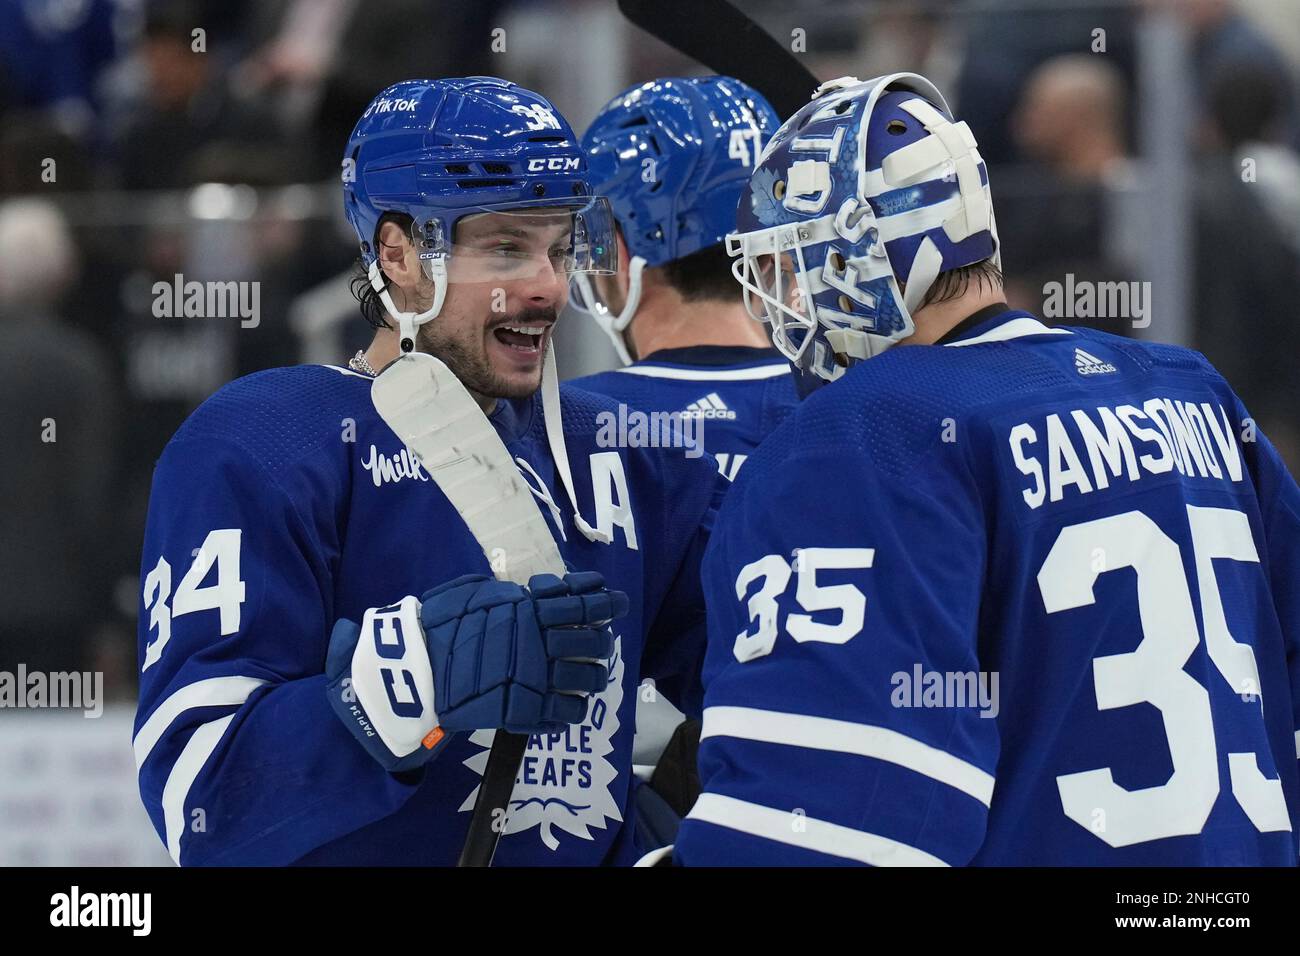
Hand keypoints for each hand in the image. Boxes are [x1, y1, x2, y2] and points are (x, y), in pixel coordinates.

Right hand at [326, 572, 628, 771]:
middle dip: (600, 641)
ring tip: (585, 677)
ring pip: (589, 679)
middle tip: (595, 642)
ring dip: (592, 676)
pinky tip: (567, 705)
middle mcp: (542, 643)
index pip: (583, 603)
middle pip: (595, 642)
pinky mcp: (527, 711)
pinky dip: (572, 709)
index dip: (606, 602)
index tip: (618, 602)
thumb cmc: (441, 624)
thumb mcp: (476, 593)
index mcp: (531, 610)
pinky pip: (568, 713)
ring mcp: (538, 679)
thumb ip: (510, 594)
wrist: (416, 669)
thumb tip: (533, 592)